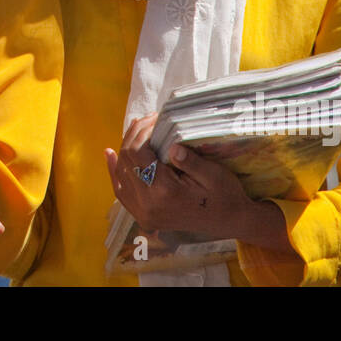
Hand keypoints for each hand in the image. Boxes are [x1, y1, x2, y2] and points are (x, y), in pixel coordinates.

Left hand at [105, 114, 253, 240]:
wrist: (229, 222)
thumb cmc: (224, 195)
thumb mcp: (214, 174)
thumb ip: (191, 161)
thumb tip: (171, 145)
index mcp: (165, 192)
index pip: (137, 154)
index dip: (141, 131)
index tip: (154, 118)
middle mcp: (148, 205)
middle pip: (126, 161)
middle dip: (134, 136)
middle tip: (148, 120)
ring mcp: (143, 213)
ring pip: (121, 174)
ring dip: (125, 149)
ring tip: (135, 128)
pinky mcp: (143, 216)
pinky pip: (121, 191)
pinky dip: (114, 172)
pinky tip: (110, 154)